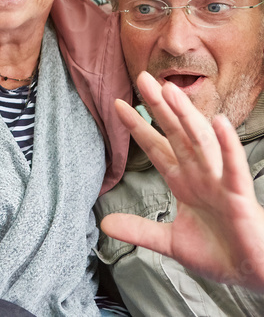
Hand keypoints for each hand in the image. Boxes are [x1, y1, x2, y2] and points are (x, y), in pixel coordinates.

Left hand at [100, 72, 263, 291]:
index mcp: (184, 184)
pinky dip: (228, 146)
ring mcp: (221, 184)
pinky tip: (219, 123)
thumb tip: (105, 224)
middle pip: (176, 135)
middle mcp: (201, 177)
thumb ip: (140, 230)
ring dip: (187, 117)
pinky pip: (234, 168)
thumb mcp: (171, 243)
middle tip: (142, 79)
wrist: (252, 275)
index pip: (157, 148)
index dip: (138, 127)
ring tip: (171, 92)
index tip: (118, 105)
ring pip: (202, 143)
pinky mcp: (241, 197)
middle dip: (159, 108)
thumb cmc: (220, 254)